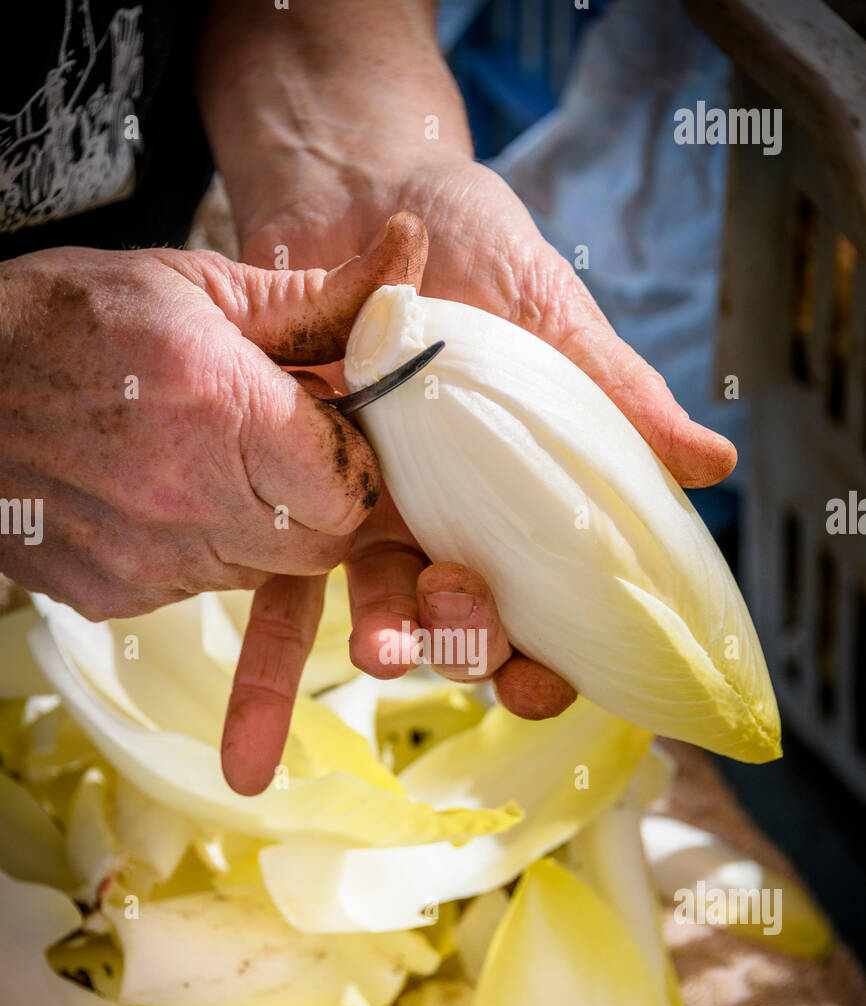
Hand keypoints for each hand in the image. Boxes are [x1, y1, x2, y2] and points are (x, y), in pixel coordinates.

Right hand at [0, 220, 419, 626]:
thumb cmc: (63, 321)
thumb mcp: (193, 284)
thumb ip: (314, 298)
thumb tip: (410, 259)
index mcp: (223, 410)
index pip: (351, 488)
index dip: (353, 462)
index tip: (328, 430)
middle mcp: (190, 501)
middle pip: (320, 546)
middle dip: (320, 504)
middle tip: (281, 451)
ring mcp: (148, 561)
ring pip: (263, 572)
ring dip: (262, 528)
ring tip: (211, 463)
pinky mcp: (114, 594)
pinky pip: (198, 588)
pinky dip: (199, 551)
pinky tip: (158, 495)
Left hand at [227, 158, 735, 791]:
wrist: (359, 189)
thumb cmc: (476, 248)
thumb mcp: (551, 314)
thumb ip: (614, 392)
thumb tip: (710, 464)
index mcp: (518, 495)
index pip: (548, 604)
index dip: (551, 659)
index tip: (548, 679)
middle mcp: (448, 520)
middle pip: (466, 620)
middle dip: (470, 648)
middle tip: (464, 623)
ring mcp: (369, 511)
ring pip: (380, 605)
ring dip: (385, 643)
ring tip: (382, 654)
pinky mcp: (291, 491)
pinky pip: (275, 580)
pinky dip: (264, 663)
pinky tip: (250, 741)